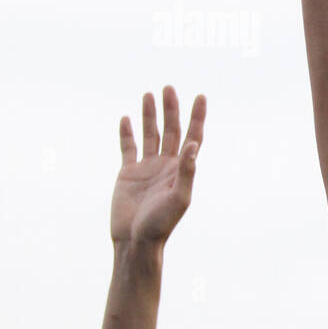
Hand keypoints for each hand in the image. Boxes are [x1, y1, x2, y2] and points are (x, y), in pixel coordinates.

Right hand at [111, 87, 205, 246]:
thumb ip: (186, 172)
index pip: (192, 137)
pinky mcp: (127, 173)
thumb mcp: (179, 198)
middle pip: (171, 130)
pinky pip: (128, 148)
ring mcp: (147, 168)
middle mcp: (166, 165)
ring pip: (150, 134)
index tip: (200, 96)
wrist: (135, 240)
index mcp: (182, 169)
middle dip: (170, 109)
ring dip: (149, 115)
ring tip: (148, 94)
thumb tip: (192, 146)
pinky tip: (127, 118)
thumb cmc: (161, 223)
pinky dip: (127, 133)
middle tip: (168, 87)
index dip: (197, 117)